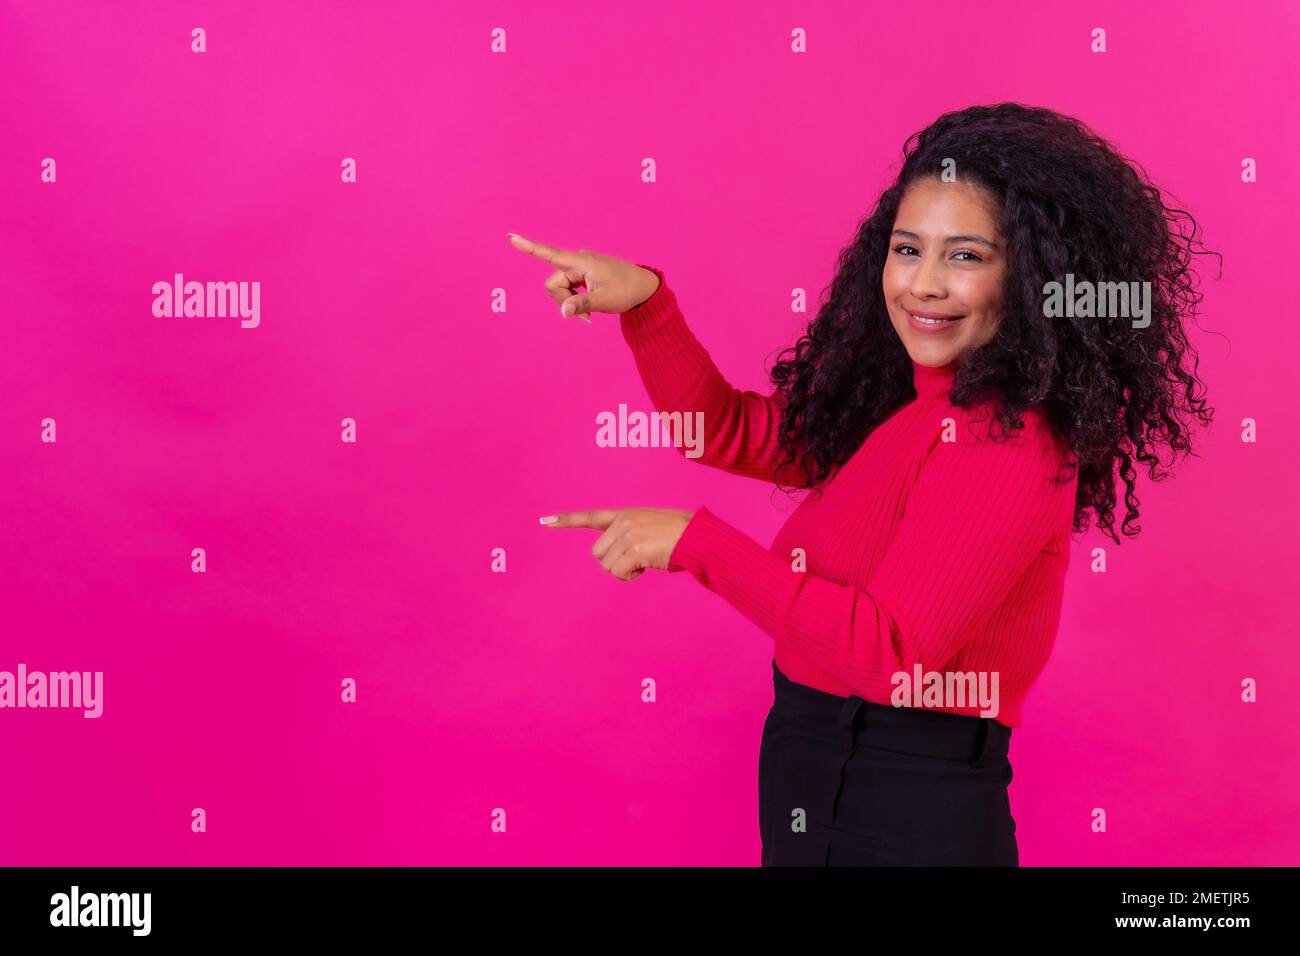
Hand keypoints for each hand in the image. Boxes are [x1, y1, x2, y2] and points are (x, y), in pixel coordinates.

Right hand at [507, 233, 660, 319]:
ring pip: (560, 288)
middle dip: (562, 301)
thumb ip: (581, 305)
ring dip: (569, 303)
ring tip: (589, 314)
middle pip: (553, 283)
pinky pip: (569, 289)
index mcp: (581, 262)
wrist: (644, 287)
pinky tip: (588, 310)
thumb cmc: (626, 290)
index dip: (530, 247)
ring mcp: (580, 268)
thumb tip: (562, 312)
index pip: (550, 254)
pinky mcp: (583, 275)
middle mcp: (578, 261)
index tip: (511, 237)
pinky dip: (574, 301)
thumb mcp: (604, 301)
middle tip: (583, 317)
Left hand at [540, 508, 693, 580]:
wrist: (698, 537)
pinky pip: (619, 573)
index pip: (590, 516)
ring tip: (648, 559)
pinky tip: (648, 566)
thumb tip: (620, 559)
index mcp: (625, 514)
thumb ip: (631, 534)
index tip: (544, 522)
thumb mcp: (652, 526)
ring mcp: (627, 535)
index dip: (566, 521)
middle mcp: (622, 522)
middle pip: (598, 554)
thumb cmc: (682, 536)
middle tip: (640, 558)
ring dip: (625, 570)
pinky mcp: (633, 550)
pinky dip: (631, 576)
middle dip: (615, 561)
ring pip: (607, 566)